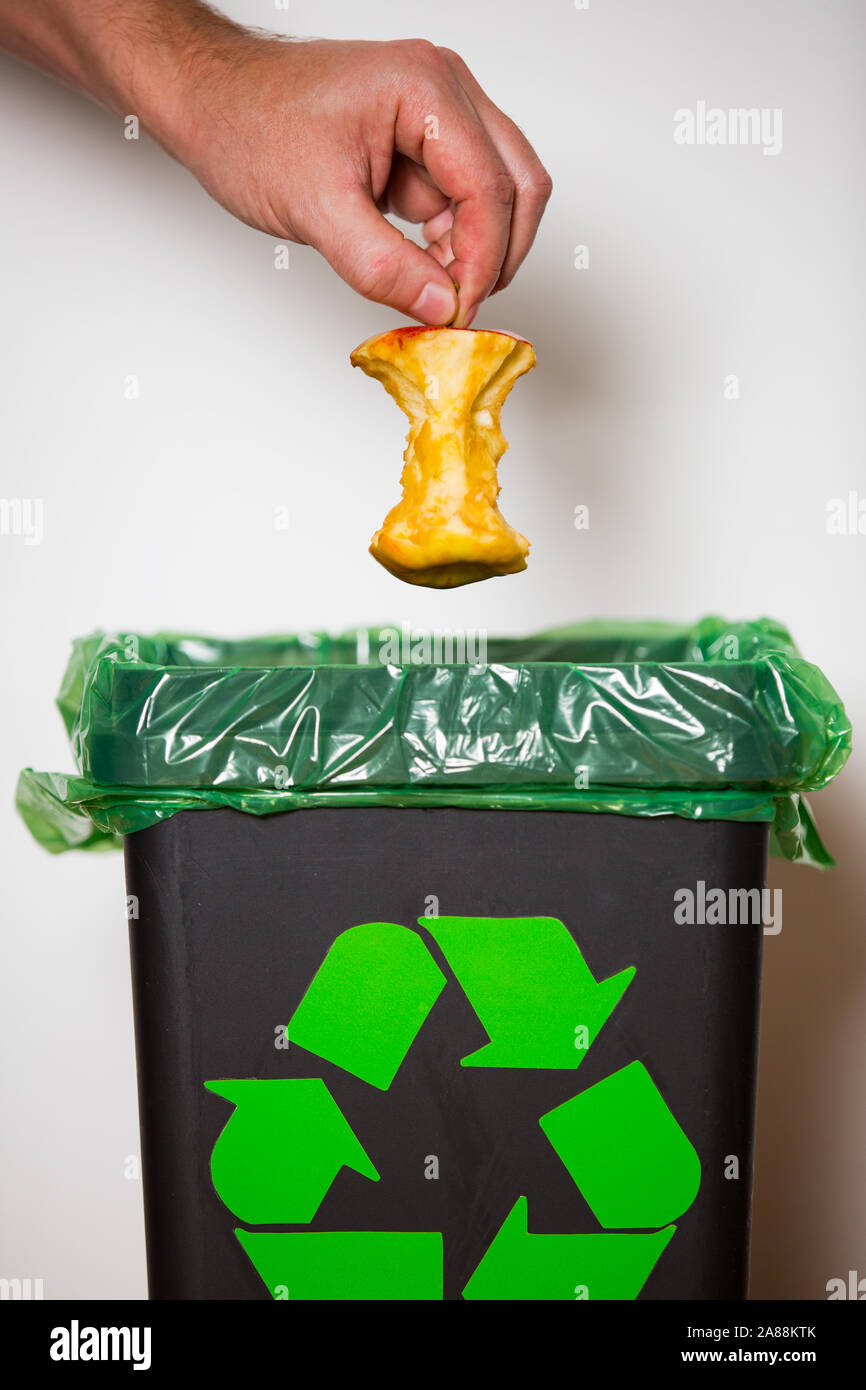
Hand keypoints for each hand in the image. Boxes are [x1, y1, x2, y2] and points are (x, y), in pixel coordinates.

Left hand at [160, 31, 552, 324]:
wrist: (211, 102)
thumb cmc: (249, 127)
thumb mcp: (316, 210)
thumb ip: (383, 266)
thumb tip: (442, 308)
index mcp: (424, 88)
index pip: (490, 188)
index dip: (482, 262)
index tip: (457, 313)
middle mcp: (444, 88)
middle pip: (519, 184)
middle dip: (496, 254)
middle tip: (458, 306)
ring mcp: (438, 111)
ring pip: (500, 193)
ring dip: (475, 249)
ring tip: (429, 286)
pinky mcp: (424, 138)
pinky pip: (465, 197)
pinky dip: (453, 241)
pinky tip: (419, 266)